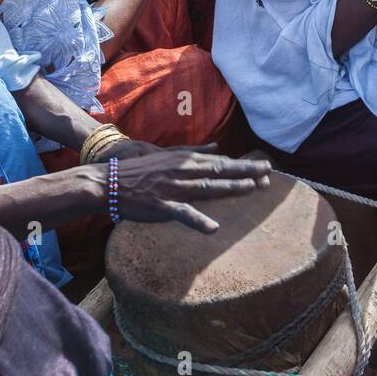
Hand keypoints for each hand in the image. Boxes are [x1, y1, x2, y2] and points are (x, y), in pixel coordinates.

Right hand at [83, 149, 270, 232]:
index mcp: (185, 161)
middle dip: (244, 171)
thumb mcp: (169, 156)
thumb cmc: (139, 172)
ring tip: (251, 188)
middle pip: (219, 171)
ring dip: (229, 187)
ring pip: (206, 187)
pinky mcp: (161, 205)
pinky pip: (182, 213)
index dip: (243, 165)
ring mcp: (173, 188)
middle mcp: (182, 172)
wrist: (108, 182)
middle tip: (268, 173)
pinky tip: (213, 229)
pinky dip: (197, 220)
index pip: (220, 162)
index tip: (264, 168)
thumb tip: (217, 147)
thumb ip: (194, 152)